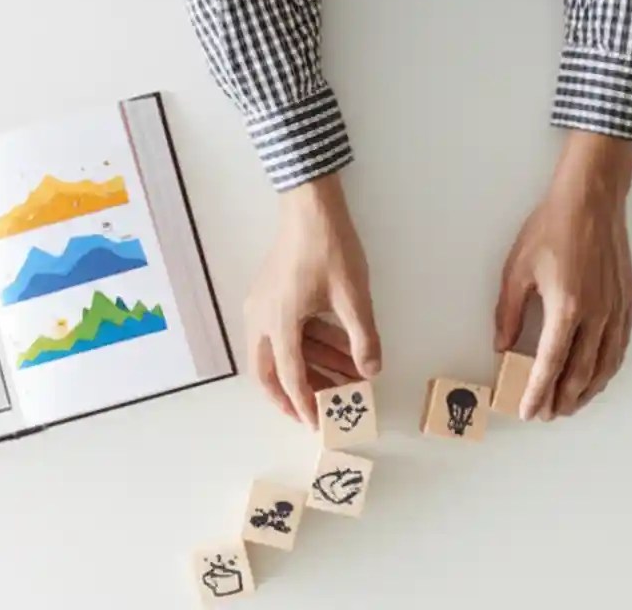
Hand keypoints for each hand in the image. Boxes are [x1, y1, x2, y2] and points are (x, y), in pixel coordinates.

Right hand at [243, 174, 381, 428]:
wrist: (310, 207)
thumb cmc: (330, 248)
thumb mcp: (353, 297)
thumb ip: (363, 339)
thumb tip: (371, 372)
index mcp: (279, 322)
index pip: (290, 376)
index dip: (304, 403)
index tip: (316, 424)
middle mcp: (261, 318)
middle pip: (266, 371)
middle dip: (288, 395)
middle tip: (309, 413)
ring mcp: (261, 306)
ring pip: (274, 352)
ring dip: (304, 369)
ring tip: (338, 381)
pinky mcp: (267, 295)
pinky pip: (278, 333)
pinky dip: (301, 348)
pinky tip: (331, 351)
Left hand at [494, 130, 631, 420]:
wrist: (591, 202)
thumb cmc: (550, 231)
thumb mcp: (516, 271)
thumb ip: (508, 313)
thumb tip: (503, 346)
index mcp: (566, 308)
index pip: (550, 364)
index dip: (538, 392)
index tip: (529, 411)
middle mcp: (596, 316)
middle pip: (580, 372)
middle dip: (562, 399)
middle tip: (547, 415)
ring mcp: (616, 311)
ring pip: (604, 365)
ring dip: (587, 391)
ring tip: (570, 405)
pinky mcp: (627, 303)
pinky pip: (619, 348)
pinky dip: (607, 369)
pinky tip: (597, 377)